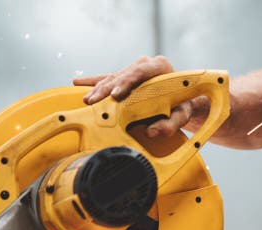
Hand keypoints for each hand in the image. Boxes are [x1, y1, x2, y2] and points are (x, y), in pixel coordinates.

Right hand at [73, 55, 193, 137]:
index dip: (126, 82)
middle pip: (122, 75)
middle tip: (94, 101)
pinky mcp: (126, 78)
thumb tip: (152, 132)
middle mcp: (145, 64)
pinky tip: (77, 83)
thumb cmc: (184, 106)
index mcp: (159, 66)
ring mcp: (134, 70)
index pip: (140, 71)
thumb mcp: (182, 115)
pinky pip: (107, 79)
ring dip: (98, 89)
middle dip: (107, 89)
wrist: (184, 101)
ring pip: (113, 78)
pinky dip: (93, 83)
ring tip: (87, 100)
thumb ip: (171, 124)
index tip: (115, 95)